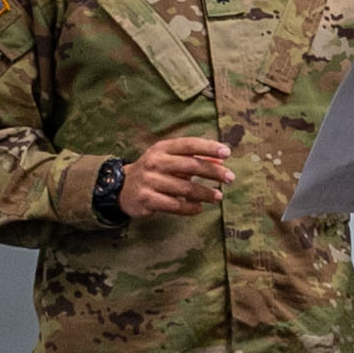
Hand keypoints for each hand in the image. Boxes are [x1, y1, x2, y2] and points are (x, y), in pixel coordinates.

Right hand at [119, 135, 234, 217]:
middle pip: (191, 166)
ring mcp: (150, 181)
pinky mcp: (147, 199)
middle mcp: (155, 162)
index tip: (227, 153)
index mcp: (162, 148)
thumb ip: (194, 159)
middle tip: (230, 178)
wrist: (122, 188)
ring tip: (218, 197)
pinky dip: (191, 208)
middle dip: (214, 172)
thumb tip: (221, 162)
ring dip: (206, 194)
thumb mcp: (170, 159)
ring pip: (185, 188)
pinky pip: (175, 205)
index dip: (209, 148)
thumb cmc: (154, 171)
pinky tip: (199, 208)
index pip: (189, 144)